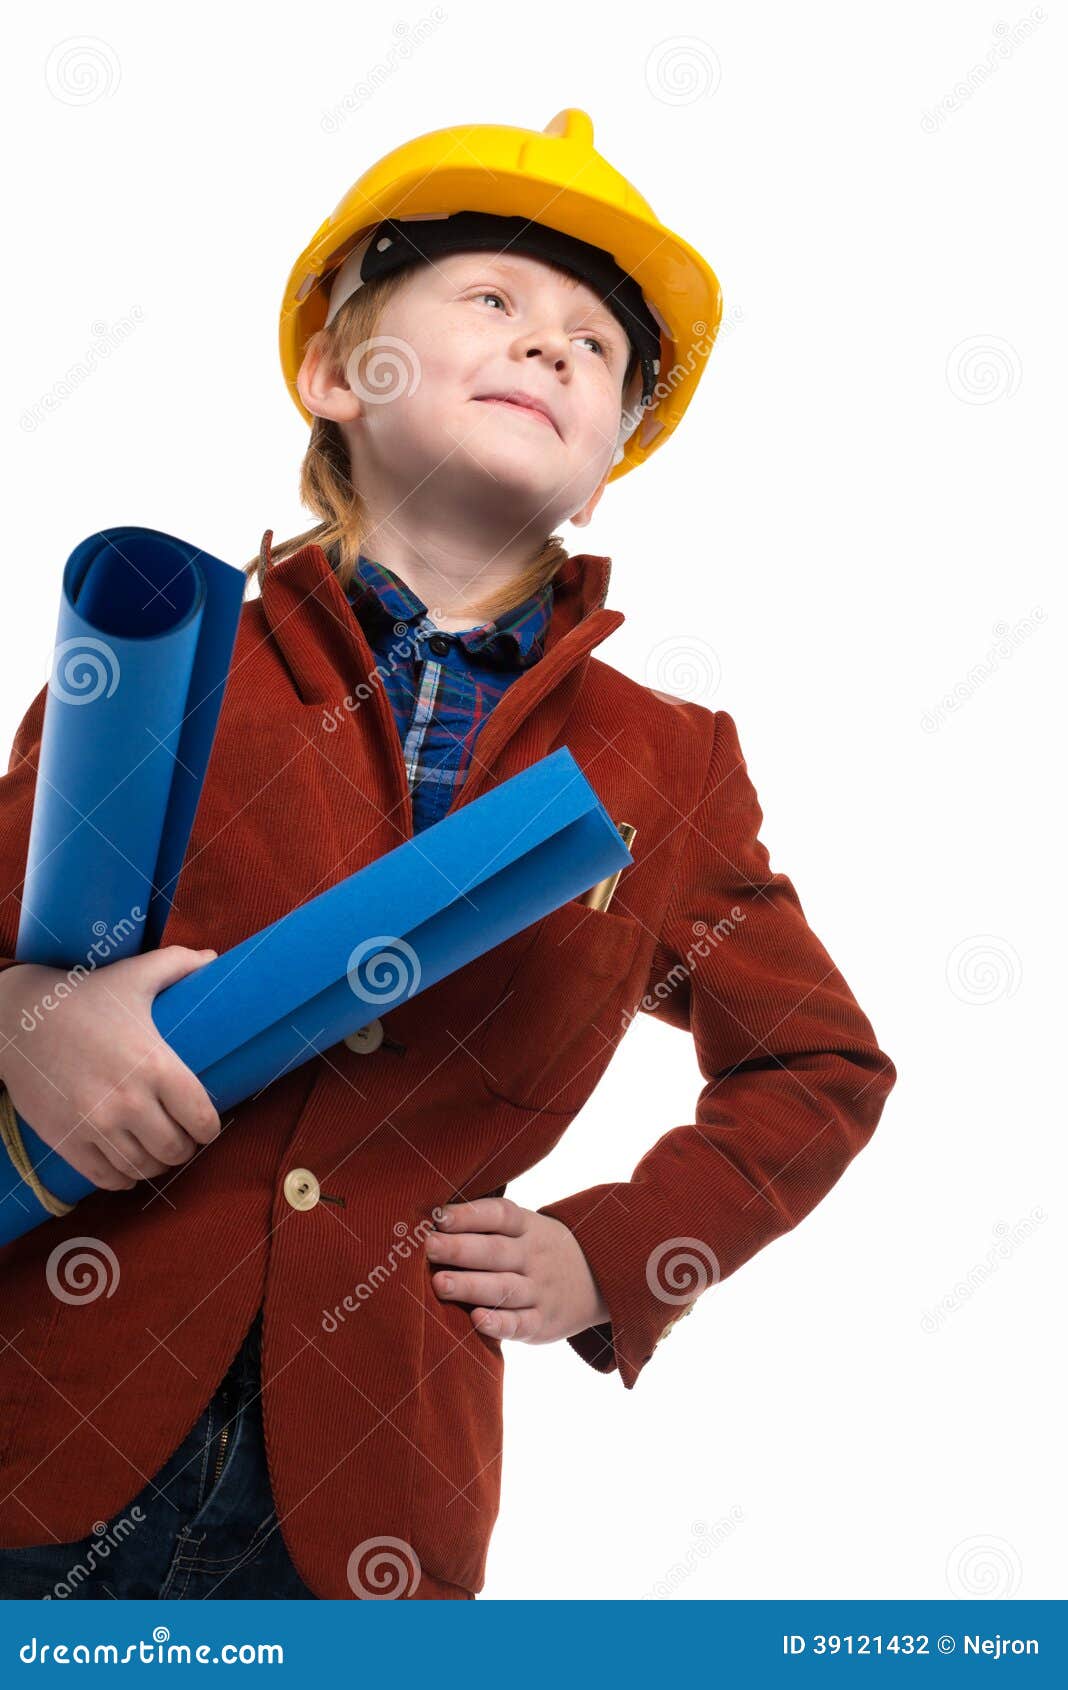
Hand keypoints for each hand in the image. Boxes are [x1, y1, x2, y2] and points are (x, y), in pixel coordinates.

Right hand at [0, 946, 222, 1190]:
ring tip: (156, 1149)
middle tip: (181, 1135)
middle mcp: (129, 1101)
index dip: (210, 1127)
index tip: (206, 1123)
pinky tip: (128, 1164)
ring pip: (144, 1169)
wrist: (18, 1019)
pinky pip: (108, 1179)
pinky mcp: (67, 1142)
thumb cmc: (84, 997)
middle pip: (175, 1149)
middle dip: (184, 1145)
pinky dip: (124, 1177)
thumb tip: (214, 958)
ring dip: (155, 1163)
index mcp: (155, 1065)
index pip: (201, 1118)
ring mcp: (96, 1125)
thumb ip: (179, 964)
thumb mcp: (134, 974)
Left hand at [425, 1195, 609, 1342]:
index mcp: (527, 1227)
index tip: (439, 1217)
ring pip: (504, 1288)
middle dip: (460, 1249)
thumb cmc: (537, 1250)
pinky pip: (520, 1324)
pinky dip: (499, 1323)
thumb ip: (486, 1225)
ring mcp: (540, 1291)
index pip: (499, 1215)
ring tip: (439, 1284)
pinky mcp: (542, 1323)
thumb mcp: (525, 1228)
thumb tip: (430, 1220)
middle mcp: (533, 1257)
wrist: (599, 1279)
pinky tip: (476, 1320)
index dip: (470, 1215)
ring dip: (471, 1286)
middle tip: (428, 1247)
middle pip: (496, 1251)